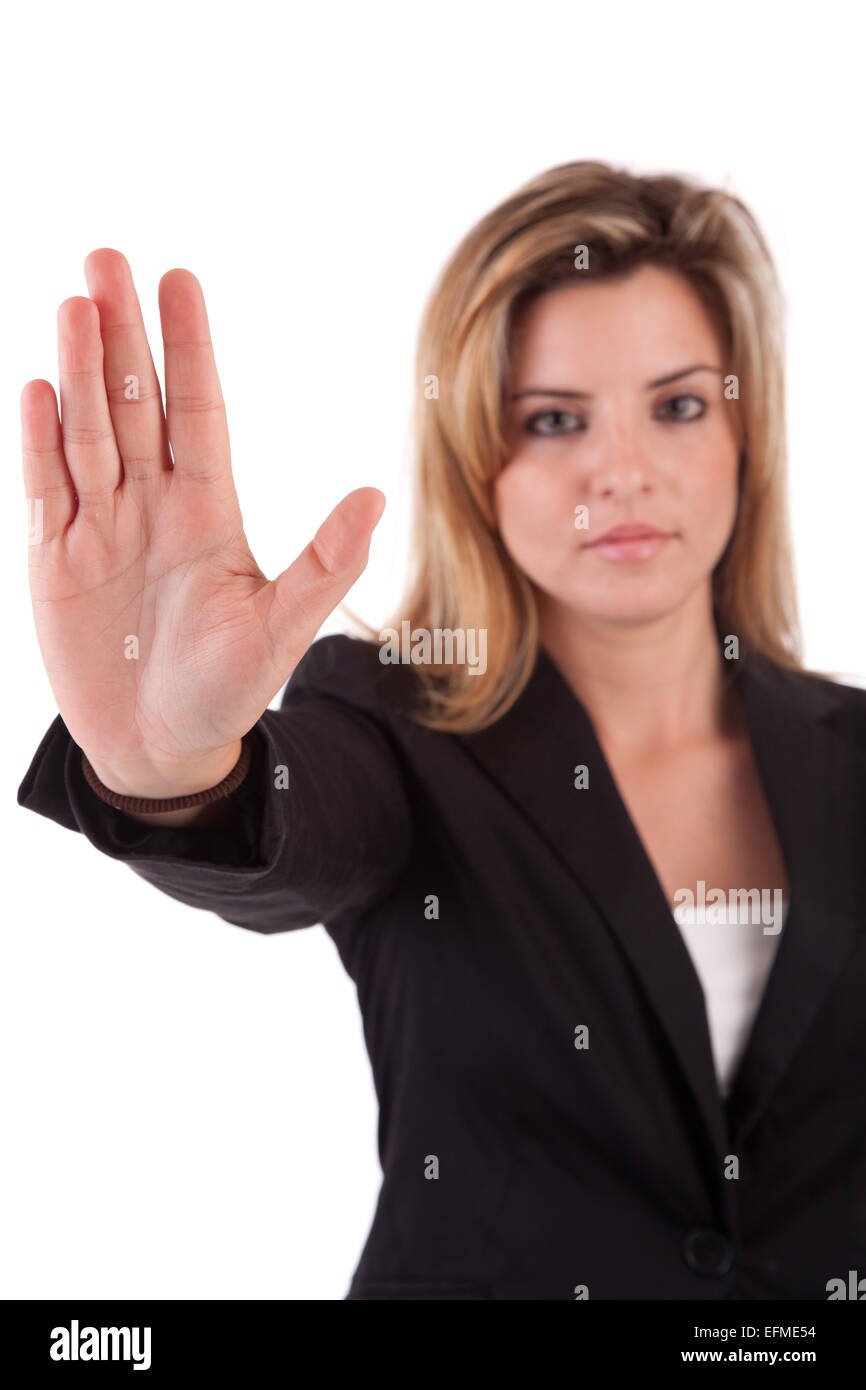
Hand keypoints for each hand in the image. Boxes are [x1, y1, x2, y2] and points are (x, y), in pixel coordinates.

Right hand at [21, 249, 384, 795]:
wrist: (159, 748)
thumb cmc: (225, 690)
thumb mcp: (281, 628)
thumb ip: (323, 564)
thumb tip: (375, 497)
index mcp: (209, 509)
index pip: (198, 409)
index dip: (188, 346)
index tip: (179, 278)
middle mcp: (154, 502)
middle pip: (135, 401)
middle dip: (123, 332)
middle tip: (107, 258)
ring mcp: (101, 525)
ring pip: (88, 430)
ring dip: (80, 369)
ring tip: (74, 306)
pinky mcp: (56, 557)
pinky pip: (46, 485)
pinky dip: (39, 439)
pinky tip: (38, 388)